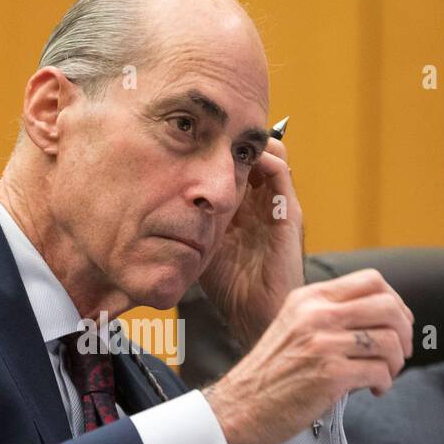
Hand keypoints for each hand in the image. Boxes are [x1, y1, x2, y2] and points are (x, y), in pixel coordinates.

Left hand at [197, 136, 303, 350]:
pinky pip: (279, 169)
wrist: (257, 314)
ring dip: (246, 143)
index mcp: (245, 207)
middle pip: (254, 153)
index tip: (190, 138)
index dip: (217, 149)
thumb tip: (155, 202)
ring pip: (269, 153)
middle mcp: (263, 200)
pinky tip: (234, 159)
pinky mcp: (289, 211)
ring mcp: (278, 203)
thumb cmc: (229, 287)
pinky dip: (260, 156)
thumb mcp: (201, 243)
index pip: (236, 164)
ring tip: (220, 139)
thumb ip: (189, 221)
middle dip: (231, 139)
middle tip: (204, 129)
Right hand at [203, 269, 412, 443]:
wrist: (239, 407)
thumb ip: (328, 315)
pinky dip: (384, 383)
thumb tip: (379, 318)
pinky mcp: (330, 375)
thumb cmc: (268, 374)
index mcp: (309, 298)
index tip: (396, 323)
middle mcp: (317, 315)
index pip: (371, 280)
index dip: (395, 301)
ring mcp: (324, 344)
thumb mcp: (293, 326)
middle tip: (399, 352)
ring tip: (383, 375)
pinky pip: (379, 372)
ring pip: (389, 341)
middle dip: (404, 332)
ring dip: (395, 363)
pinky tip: (372, 389)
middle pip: (388, 307)